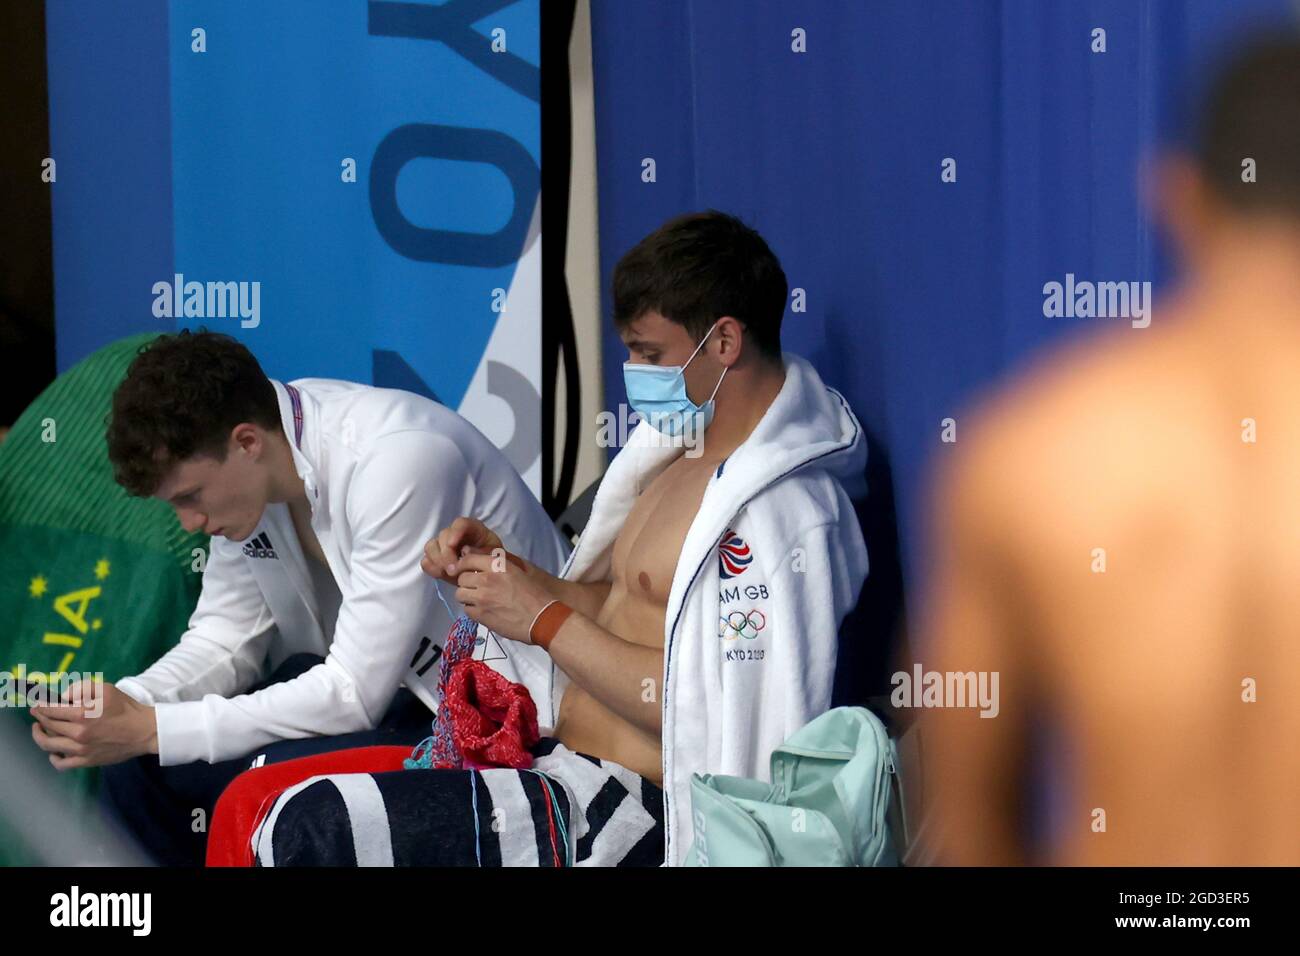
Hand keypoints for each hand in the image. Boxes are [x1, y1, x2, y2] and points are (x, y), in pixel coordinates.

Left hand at [30, 680, 156, 769]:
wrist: (144, 731)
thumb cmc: (126, 708)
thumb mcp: (106, 689)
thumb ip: (81, 688)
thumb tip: (63, 697)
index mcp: (82, 714)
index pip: (51, 710)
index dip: (40, 706)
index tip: (35, 704)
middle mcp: (78, 734)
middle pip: (48, 726)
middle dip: (39, 717)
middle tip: (36, 713)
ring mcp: (81, 750)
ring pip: (49, 745)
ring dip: (39, 736)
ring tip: (38, 730)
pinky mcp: (87, 761)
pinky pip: (61, 763)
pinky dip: (52, 758)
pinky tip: (53, 751)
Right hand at [421, 517, 503, 584]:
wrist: (487, 574)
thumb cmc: (493, 561)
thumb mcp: (495, 555)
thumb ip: (483, 552)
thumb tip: (465, 552)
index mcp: (472, 528)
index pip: (461, 523)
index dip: (455, 532)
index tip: (452, 545)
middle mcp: (455, 534)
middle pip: (443, 536)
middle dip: (446, 554)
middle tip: (453, 570)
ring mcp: (443, 545)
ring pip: (431, 546)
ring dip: (437, 560)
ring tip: (449, 573)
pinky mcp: (436, 559)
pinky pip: (426, 560)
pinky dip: (431, 567)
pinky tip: (441, 574)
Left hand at [453, 552, 555, 643]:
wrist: (542, 617)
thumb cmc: (535, 593)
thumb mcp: (518, 569)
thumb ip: (497, 562)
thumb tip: (477, 556)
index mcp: (497, 565)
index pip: (468, 559)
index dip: (463, 564)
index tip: (463, 569)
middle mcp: (487, 579)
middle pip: (461, 578)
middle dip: (467, 582)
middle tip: (476, 587)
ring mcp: (482, 597)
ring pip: (460, 594)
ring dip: (467, 596)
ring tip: (479, 600)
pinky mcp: (481, 614)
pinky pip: (466, 609)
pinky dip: (472, 609)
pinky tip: (483, 610)